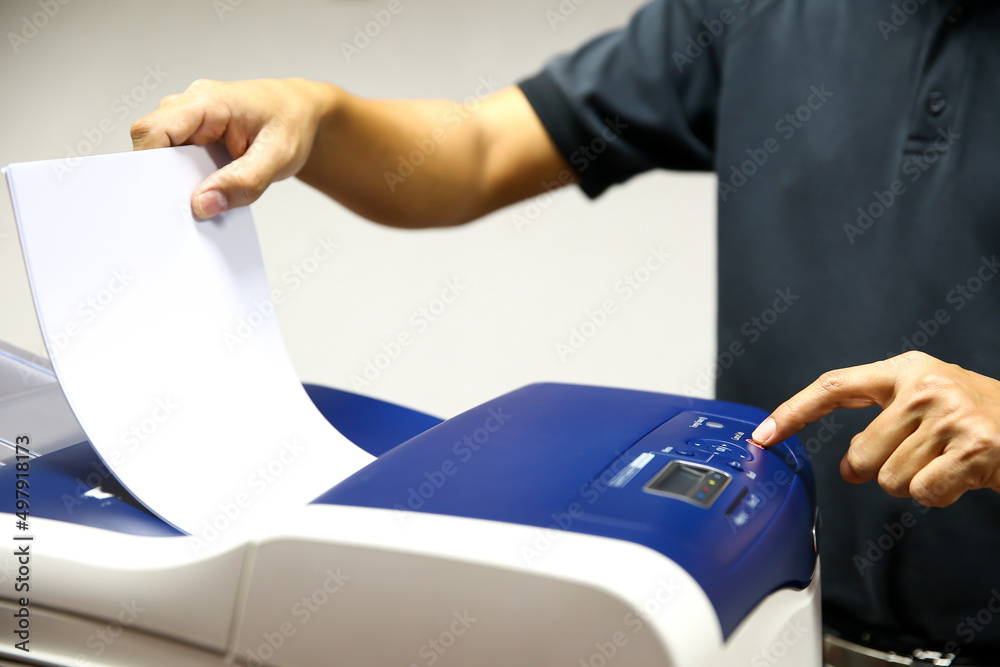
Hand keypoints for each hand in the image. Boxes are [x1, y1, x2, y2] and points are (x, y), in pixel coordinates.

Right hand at [130, 78, 336, 217]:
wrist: (300, 115)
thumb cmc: (291, 124)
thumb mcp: (278, 156)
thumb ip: (244, 182)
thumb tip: (202, 205)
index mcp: (207, 102)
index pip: (154, 129)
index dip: (148, 164)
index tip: (161, 198)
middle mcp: (189, 108)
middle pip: (152, 145)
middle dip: (163, 180)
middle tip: (183, 212)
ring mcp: (189, 124)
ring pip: (163, 158)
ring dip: (178, 184)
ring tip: (201, 207)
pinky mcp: (194, 140)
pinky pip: (179, 165)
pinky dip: (190, 184)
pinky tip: (208, 199)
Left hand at [750, 351, 999, 505]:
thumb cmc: (983, 419)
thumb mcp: (930, 403)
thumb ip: (883, 423)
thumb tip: (847, 466)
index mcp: (907, 370)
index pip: (833, 386)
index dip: (793, 412)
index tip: (762, 435)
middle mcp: (924, 386)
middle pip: (859, 454)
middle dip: (880, 472)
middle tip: (920, 459)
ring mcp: (949, 415)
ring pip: (890, 480)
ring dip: (917, 483)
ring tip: (948, 462)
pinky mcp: (973, 447)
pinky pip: (924, 493)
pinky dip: (942, 495)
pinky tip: (964, 475)